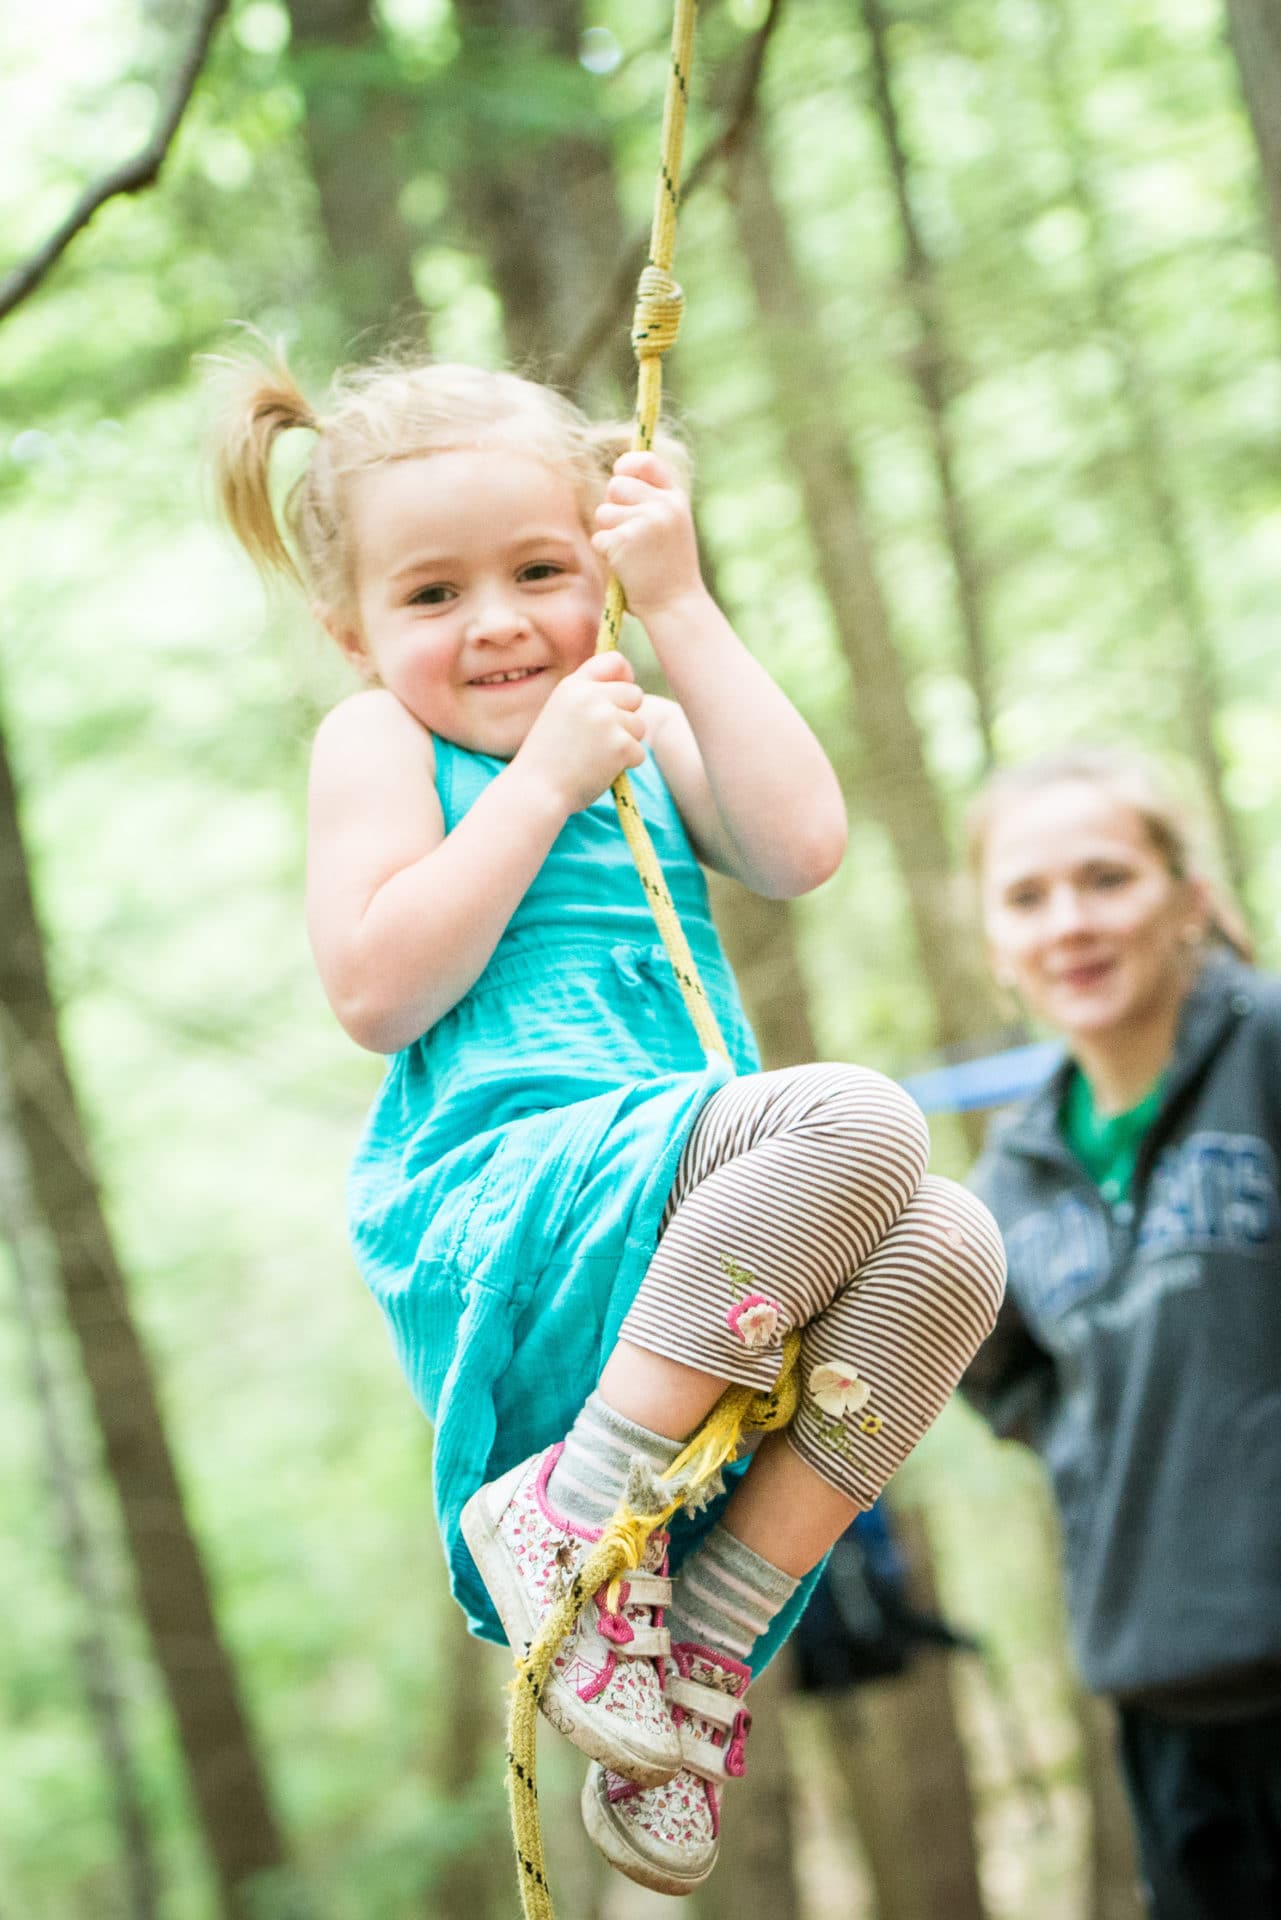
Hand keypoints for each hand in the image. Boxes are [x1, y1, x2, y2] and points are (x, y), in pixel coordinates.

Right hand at [515, 653, 646, 812]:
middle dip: (627, 717)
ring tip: (595, 758)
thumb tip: (630, 693)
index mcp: (573, 685)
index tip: (623, 696)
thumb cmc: (546, 760)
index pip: (614, 661)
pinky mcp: (620, 744)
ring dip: (626, 744)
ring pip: (639, 726)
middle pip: (634, 694)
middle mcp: (591, 696)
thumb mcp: (560, 715)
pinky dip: (625, 766)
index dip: (625, 676)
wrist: (535, 791)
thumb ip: (587, 700)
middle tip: (603, 740)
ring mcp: (607, 719)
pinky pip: (639, 752)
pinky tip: (599, 771)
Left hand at [591, 452, 703, 624]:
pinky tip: (626, 568)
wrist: (676, 606)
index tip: (620, 473)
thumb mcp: (671, 529)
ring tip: (631, 555)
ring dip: (609, 534)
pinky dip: (606, 554)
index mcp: (676, 499)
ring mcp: (645, 521)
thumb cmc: (670, 572)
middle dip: (613, 507)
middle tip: (628, 534)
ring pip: (603, 513)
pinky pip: (599, 538)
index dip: (628, 464)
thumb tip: (617, 480)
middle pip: (616, 486)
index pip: (646, 461)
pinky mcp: (625, 540)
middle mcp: (663, 505)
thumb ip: (652, 503)